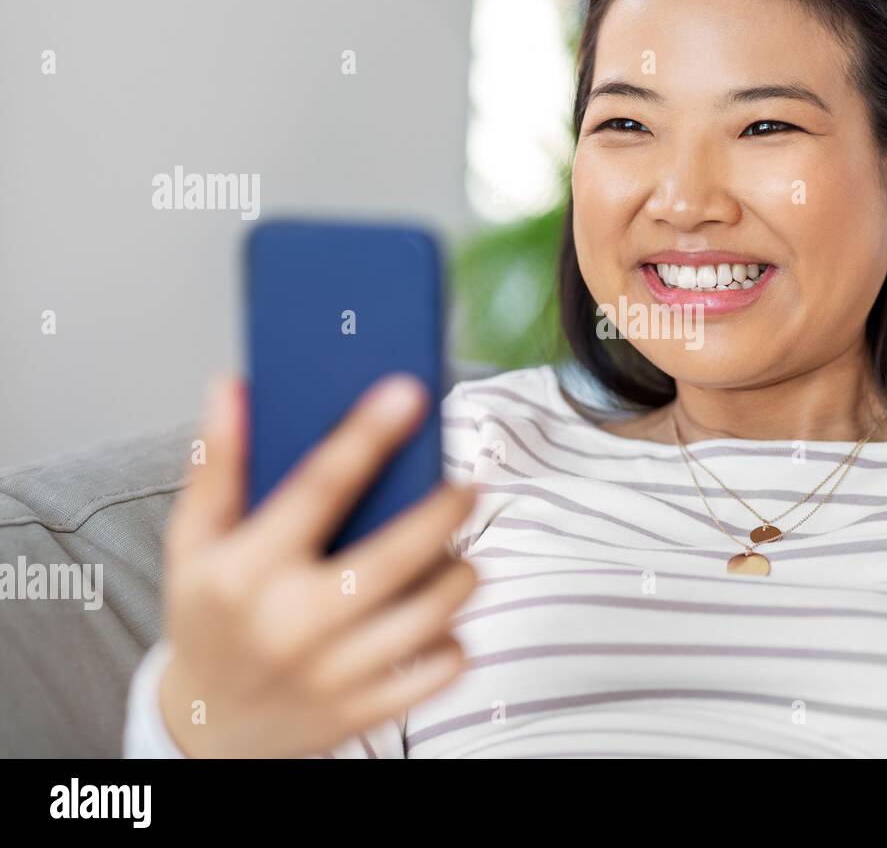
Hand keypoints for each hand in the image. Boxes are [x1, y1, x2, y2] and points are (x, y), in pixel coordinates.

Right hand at [158, 374, 478, 756]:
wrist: (206, 727)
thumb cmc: (209, 618)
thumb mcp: (192, 544)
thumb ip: (217, 466)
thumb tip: (232, 387)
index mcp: (246, 571)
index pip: (318, 488)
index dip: (366, 434)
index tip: (406, 393)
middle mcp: (292, 623)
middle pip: (397, 555)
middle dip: (446, 511)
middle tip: (467, 485)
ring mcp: (333, 674)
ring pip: (432, 612)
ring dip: (459, 574)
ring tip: (454, 553)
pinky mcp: (365, 710)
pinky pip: (440, 666)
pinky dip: (454, 637)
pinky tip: (440, 616)